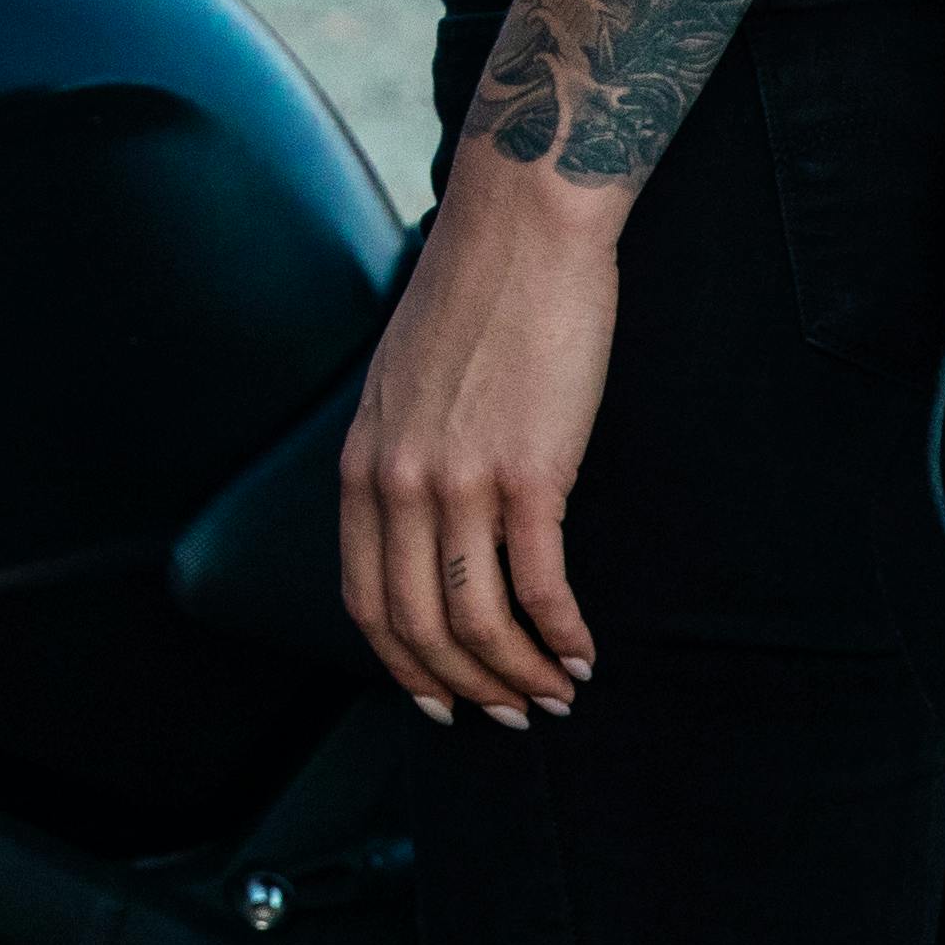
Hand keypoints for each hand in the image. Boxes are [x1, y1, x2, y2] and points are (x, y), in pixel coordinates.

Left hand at [337, 148, 619, 724]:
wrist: (523, 227)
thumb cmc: (474, 299)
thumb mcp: (401, 387)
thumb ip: (402, 459)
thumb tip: (424, 526)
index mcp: (362, 466)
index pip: (366, 602)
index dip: (404, 668)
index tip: (442, 701)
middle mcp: (398, 484)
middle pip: (418, 627)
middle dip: (466, 689)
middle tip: (511, 716)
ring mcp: (462, 481)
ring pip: (478, 620)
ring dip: (519, 675)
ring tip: (555, 695)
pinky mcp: (531, 473)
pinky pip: (541, 585)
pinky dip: (561, 636)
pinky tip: (583, 652)